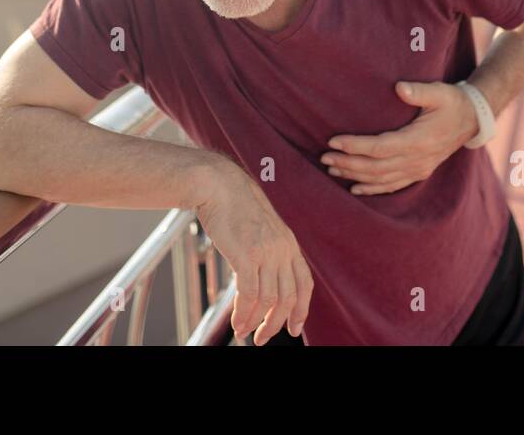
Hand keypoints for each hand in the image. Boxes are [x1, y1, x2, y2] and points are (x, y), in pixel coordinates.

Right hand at [194, 160, 313, 344]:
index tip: (295, 328)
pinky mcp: (247, 255)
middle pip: (288, 297)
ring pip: (270, 301)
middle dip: (277, 323)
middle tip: (263, 339)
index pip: (304, 283)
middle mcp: (283, 249)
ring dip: (258, 323)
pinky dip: (244, 314)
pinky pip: (250, 295)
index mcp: (289, 243)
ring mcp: (267, 252)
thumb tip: (263, 275)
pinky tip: (237, 322)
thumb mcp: (261, 227)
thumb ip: (268, 249)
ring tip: (245, 333)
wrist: (218, 185)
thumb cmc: (234, 206)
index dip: (302, 309)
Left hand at [321, 81, 478, 195]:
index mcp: (418, 140)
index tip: (333, 141)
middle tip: (324, 157)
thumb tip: (399, 88)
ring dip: (355, 175)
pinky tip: (355, 188)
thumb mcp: (439, 92)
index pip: (380, 147)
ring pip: (381, 179)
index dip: (355, 146)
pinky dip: (372, 189)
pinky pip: (392, 185)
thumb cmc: (451, 102)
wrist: (472, 120)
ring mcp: (418, 169)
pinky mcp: (419, 172)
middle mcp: (417, 159)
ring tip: (332, 169)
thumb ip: (419, 91)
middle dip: (348, 163)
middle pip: (375, 167)